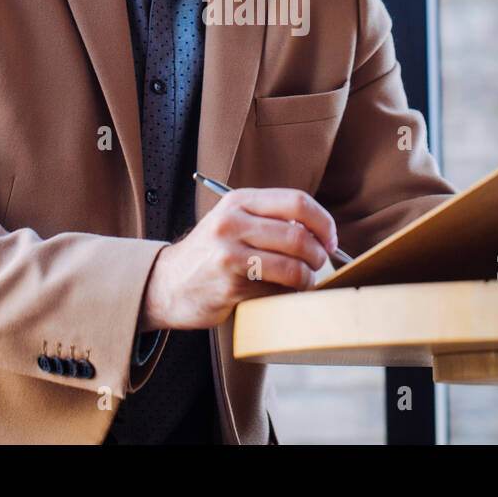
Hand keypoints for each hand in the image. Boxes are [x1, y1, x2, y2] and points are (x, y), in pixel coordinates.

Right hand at [139, 187, 336, 330]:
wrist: (167, 284)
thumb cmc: (210, 254)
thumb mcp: (233, 221)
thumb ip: (270, 219)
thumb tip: (320, 231)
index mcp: (239, 201)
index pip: (297, 202)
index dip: (323, 222)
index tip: (330, 239)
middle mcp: (232, 223)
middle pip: (298, 236)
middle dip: (319, 255)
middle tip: (319, 264)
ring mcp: (229, 254)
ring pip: (292, 266)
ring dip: (307, 278)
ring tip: (304, 281)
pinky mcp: (230, 285)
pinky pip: (276, 290)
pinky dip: (288, 294)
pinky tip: (282, 293)